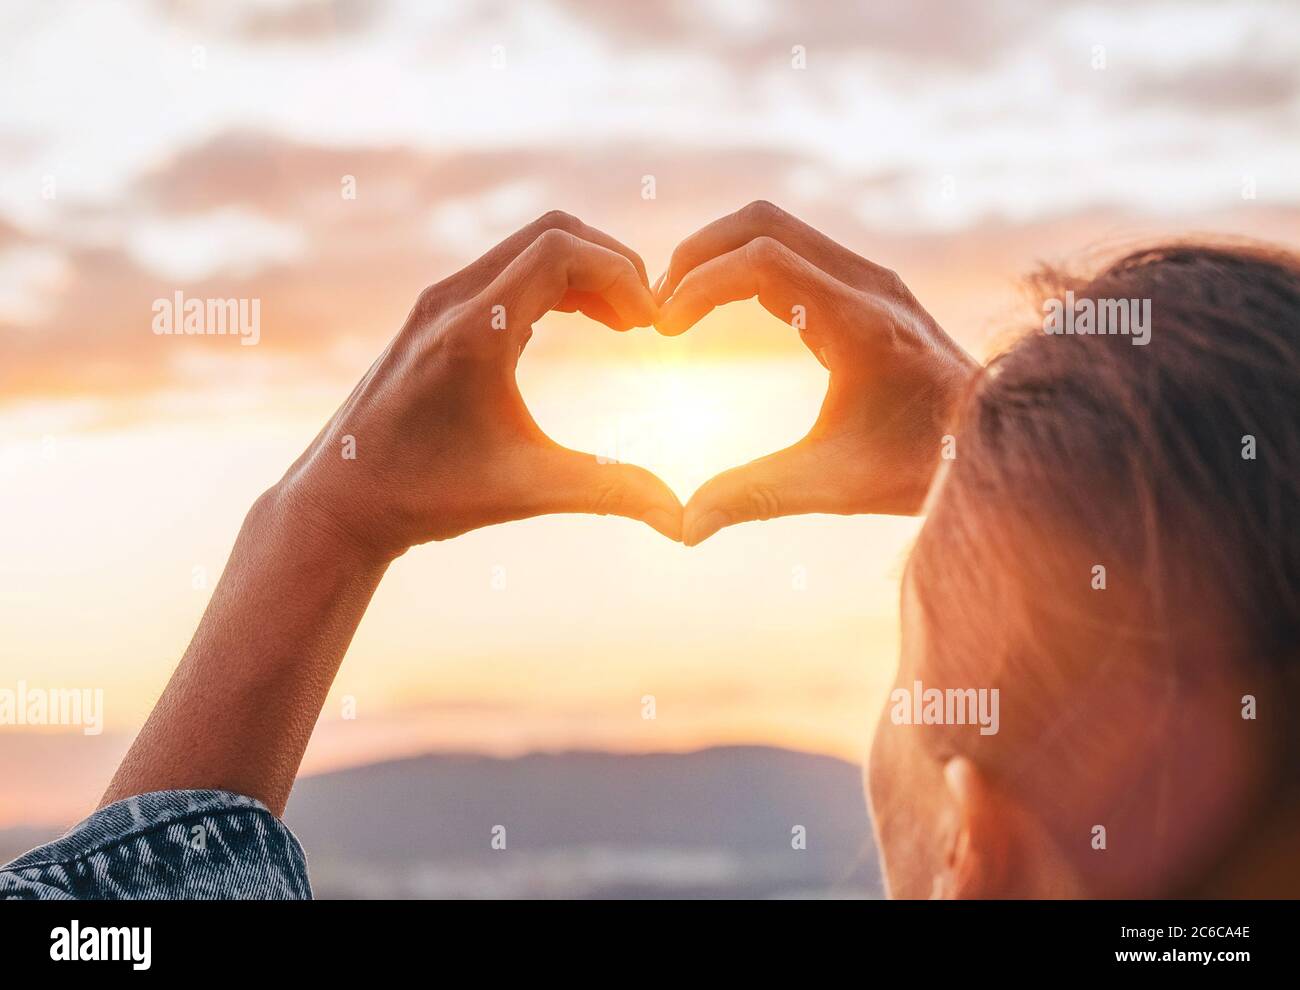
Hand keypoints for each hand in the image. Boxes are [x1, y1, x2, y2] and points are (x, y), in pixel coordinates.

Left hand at [276, 211, 682, 560]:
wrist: (341, 501)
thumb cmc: (426, 496)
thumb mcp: (526, 492)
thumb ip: (608, 492)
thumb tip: (682, 520)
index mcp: (473, 331)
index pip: (562, 251)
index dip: (621, 275)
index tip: (652, 325)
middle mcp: (452, 301)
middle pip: (551, 233)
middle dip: (611, 264)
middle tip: (647, 318)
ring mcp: (439, 303)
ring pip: (528, 247)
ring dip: (583, 272)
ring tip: (624, 323)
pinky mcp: (435, 315)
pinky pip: (507, 269)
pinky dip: (553, 282)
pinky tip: (582, 324)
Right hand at [654, 201, 978, 544]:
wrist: (993, 446)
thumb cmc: (919, 469)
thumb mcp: (832, 487)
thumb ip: (753, 497)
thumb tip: (683, 528)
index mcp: (860, 321)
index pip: (759, 262)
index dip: (698, 286)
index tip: (665, 330)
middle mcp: (869, 284)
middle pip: (761, 223)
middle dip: (698, 254)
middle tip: (659, 307)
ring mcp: (872, 279)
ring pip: (777, 228)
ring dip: (720, 255)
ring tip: (680, 307)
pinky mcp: (870, 288)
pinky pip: (796, 248)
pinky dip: (747, 264)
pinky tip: (723, 310)